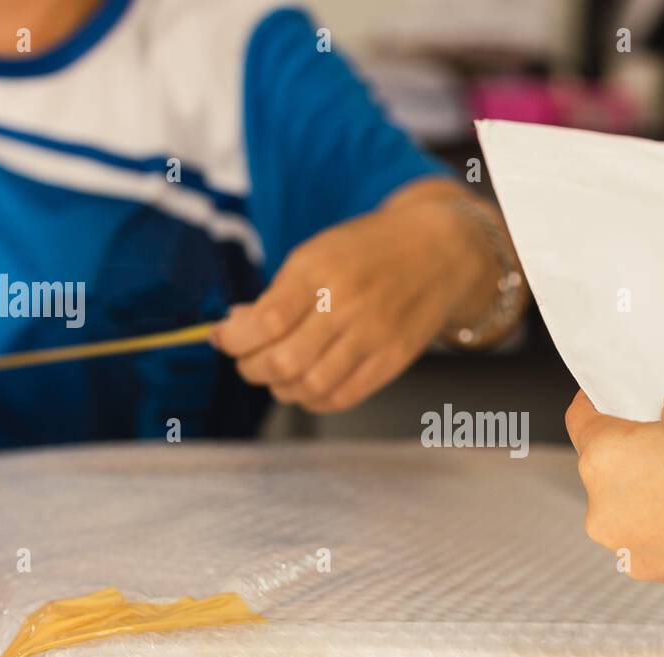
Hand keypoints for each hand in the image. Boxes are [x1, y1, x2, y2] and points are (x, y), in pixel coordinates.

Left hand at [211, 179, 500, 413]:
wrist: (440, 251)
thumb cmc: (370, 250)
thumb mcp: (318, 253)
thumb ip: (278, 293)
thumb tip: (235, 329)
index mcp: (322, 271)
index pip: (266, 321)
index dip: (234, 339)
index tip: (223, 338)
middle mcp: (348, 306)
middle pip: (283, 361)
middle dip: (251, 367)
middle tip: (247, 359)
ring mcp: (374, 337)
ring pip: (309, 386)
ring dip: (280, 387)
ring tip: (276, 373)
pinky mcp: (392, 360)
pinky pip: (342, 396)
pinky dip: (312, 399)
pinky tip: (305, 385)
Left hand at [565, 381, 663, 605]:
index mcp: (606, 460)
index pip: (582, 418)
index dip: (600, 400)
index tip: (615, 394)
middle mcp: (604, 512)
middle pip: (606, 465)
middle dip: (636, 445)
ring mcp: (631, 550)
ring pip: (631, 503)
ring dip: (654, 485)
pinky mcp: (663, 574)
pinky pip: (656, 533)